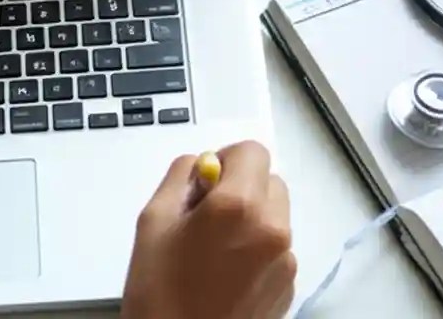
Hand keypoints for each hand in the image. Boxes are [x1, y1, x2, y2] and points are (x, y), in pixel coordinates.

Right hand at [121, 141, 296, 318]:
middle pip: (271, 181)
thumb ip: (179, 179)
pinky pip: (278, 247)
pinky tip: (225, 270)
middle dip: (242, 186)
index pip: (252, 152)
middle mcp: (272, 228)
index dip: (227, 158)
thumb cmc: (158, 289)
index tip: (206, 178)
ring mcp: (285, 260)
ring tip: (214, 245)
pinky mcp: (289, 285)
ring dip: (252, 216)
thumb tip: (200, 167)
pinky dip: (257, 246)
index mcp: (237, 206)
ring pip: (276, 215)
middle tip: (207, 211)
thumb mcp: (153, 220)